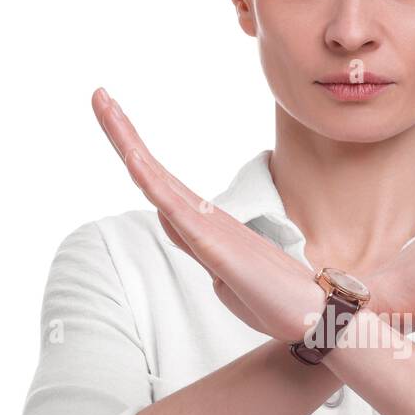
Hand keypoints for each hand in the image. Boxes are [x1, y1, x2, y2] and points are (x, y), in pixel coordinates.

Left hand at [91, 89, 324, 342]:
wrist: (316, 319)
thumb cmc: (276, 302)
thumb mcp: (223, 274)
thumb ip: (193, 243)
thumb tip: (170, 219)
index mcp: (204, 226)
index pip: (159, 186)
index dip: (136, 155)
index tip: (117, 128)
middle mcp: (205, 218)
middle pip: (153, 173)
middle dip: (123, 134)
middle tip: (98, 95)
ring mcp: (209, 228)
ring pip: (157, 181)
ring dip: (128, 143)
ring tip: (103, 103)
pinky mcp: (214, 245)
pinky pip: (175, 209)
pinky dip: (151, 181)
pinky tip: (132, 159)